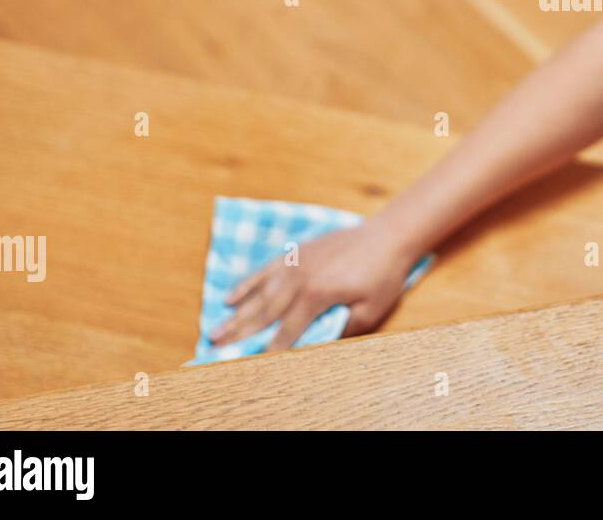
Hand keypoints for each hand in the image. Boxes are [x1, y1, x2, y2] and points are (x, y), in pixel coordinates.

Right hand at [210, 213, 418, 352]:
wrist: (387, 235)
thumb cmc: (383, 275)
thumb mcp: (369, 310)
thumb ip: (340, 329)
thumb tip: (316, 346)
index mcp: (317, 295)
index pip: (288, 331)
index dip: (270, 350)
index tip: (251, 366)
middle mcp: (299, 279)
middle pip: (264, 313)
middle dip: (240, 334)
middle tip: (215, 350)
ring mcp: (295, 263)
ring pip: (258, 293)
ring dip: (236, 314)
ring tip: (215, 331)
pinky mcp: (296, 252)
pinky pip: (265, 270)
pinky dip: (246, 284)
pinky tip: (230, 297)